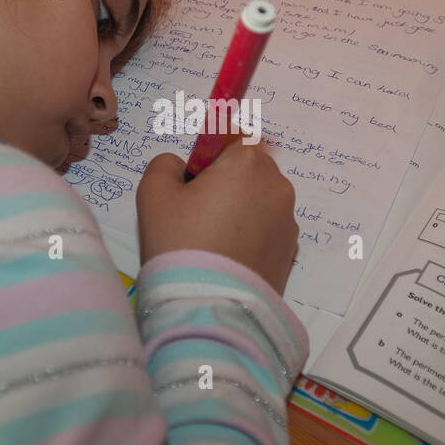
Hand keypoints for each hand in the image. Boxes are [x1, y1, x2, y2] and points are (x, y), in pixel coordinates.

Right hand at [136, 138, 298, 295]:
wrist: (209, 308)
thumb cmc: (179, 243)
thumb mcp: (153, 194)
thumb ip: (165, 164)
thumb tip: (182, 168)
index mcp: (247, 163)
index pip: (234, 136)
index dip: (210, 155)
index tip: (193, 181)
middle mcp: (277, 186)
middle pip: (248, 170)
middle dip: (225, 184)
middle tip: (194, 216)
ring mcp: (289, 221)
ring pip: (259, 202)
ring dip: (239, 211)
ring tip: (210, 244)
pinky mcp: (291, 251)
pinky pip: (267, 231)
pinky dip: (250, 237)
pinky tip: (226, 260)